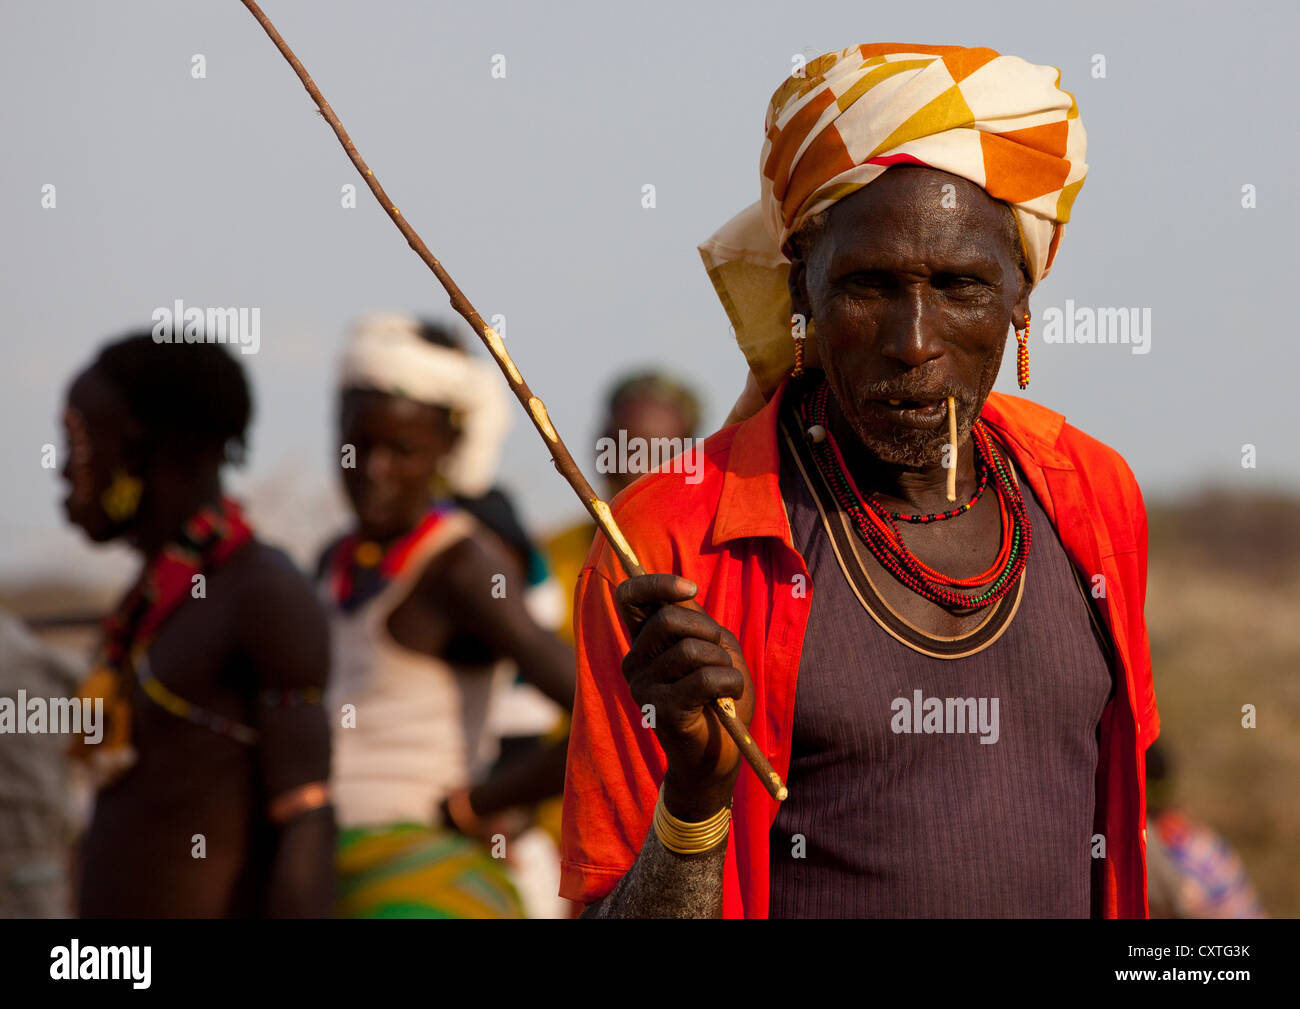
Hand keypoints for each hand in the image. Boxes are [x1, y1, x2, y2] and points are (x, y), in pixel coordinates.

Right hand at [614, 574, 754, 820]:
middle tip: (720, 654)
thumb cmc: (719, 698)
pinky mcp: (662, 711)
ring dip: (724, 664)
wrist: (718, 756)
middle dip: (708, 630)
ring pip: (692, 649)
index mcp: (644, 643)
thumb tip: (683, 593)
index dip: (656, 582)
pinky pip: (705, 679)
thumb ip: (697, 620)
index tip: (689, 588)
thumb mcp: (714, 650)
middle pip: (668, 618)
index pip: (629, 597)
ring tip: (726, 684)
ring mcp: (644, 688)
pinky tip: (730, 698)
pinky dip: (731, 684)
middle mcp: (634, 663)